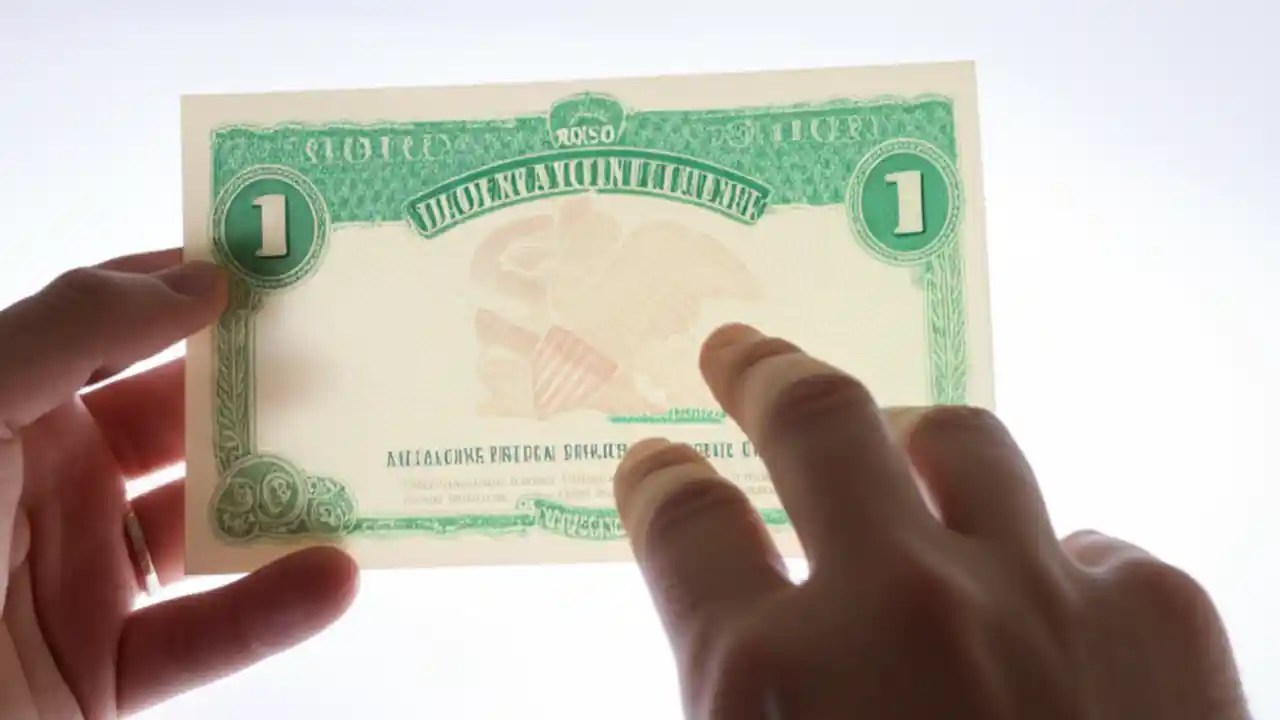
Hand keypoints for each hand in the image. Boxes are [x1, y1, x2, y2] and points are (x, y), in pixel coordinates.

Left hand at [0, 250, 356, 718]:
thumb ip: (76, 329)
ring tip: (364, 466)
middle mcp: (51, 483)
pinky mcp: (106, 669)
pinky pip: (206, 636)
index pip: (114, 328)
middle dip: (262, 393)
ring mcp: (81, 578)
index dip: (190, 291)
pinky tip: (334, 574)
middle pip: (182, 425)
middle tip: (352, 358)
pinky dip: (274, 608)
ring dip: (285, 504)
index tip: (281, 265)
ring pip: (209, 531)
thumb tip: (195, 279)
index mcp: (11, 407)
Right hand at [613, 323, 1248, 718]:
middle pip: (811, 420)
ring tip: (892, 434)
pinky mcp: (1162, 614)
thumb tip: (735, 649)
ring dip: (909, 432)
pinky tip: (1042, 603)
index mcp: (767, 683)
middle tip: (741, 351)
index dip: (661, 482)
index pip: (683, 522)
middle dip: (762, 373)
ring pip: (960, 436)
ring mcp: (1038, 595)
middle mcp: (897, 607)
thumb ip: (734, 698)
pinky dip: (1050, 560)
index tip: (658, 464)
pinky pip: (1089, 540)